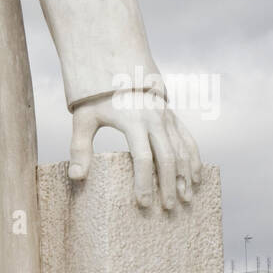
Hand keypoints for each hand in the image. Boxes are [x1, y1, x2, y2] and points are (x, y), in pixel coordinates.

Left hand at [68, 93, 201, 209]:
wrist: (114, 64)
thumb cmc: (95, 96)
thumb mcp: (83, 118)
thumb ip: (79, 147)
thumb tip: (76, 177)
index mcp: (132, 119)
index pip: (142, 157)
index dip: (144, 182)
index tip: (143, 203)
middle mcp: (153, 117)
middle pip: (167, 157)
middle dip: (168, 184)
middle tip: (167, 208)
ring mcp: (166, 115)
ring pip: (182, 149)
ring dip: (185, 175)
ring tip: (185, 199)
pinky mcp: (171, 114)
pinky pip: (188, 138)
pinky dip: (194, 159)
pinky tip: (196, 178)